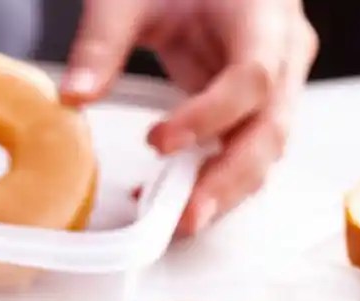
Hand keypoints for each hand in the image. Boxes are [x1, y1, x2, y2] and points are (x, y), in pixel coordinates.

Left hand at [61, 0, 317, 236]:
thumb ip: (102, 41)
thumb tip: (74, 97)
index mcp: (264, 14)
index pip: (253, 76)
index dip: (211, 116)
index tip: (161, 141)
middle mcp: (286, 51)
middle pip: (272, 128)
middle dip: (229, 179)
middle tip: (185, 217)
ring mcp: (280, 83)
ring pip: (267, 150)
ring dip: (225, 191)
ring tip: (177, 221)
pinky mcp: (259, 107)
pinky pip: (246, 150)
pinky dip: (214, 179)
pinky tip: (172, 197)